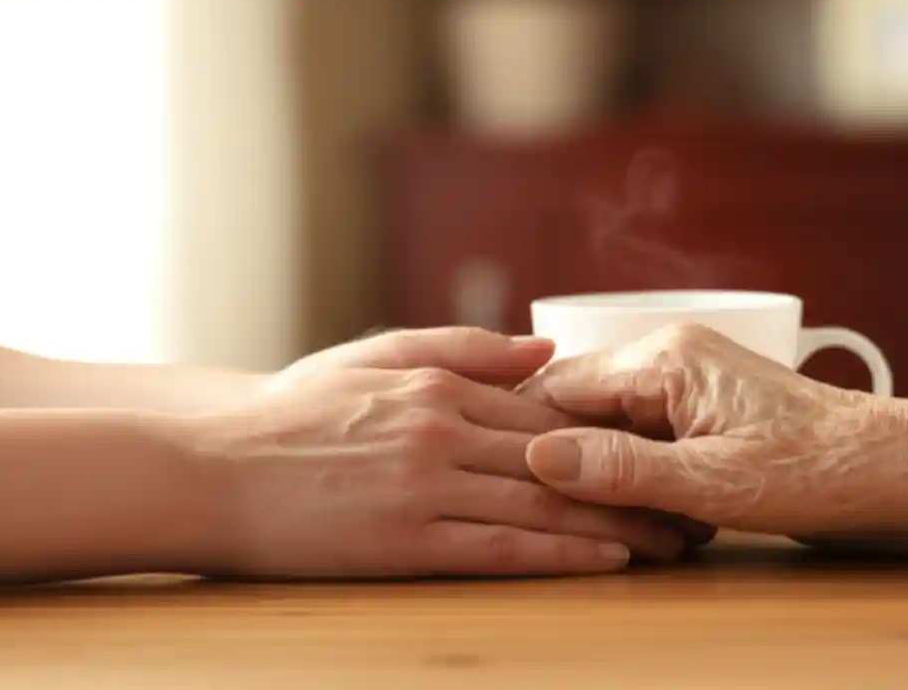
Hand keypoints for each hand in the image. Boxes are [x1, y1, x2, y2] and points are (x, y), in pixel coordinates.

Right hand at [269, 326, 713, 548]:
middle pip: (562, 458)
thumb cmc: (291, 413)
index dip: (616, 430)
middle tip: (697, 498)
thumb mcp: (372, 357)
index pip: (549, 409)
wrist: (209, 466)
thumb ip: (461, 348)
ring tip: (674, 538)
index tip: (670, 444)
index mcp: (437, 384)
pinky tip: (606, 559)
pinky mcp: (402, 541)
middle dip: (636, 479)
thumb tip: (546, 351)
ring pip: (542, 504)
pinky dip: (558, 554)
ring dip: (616, 523)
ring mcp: (422, 486)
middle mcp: (440, 429)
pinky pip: (498, 549)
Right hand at [518, 323, 907, 535]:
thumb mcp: (713, 483)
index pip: (556, 386)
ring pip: (614, 426)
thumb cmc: (819, 471)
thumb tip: (539, 456)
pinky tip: (673, 514)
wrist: (894, 467)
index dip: (527, 435)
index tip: (513, 483)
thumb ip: (622, 469)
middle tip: (584, 516)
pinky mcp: (705, 405)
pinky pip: (649, 435)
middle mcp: (671, 356)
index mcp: (665, 360)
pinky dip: (649, 475)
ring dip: (617, 476)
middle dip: (578, 464)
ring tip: (648, 521)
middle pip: (581, 405)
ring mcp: (689, 378)